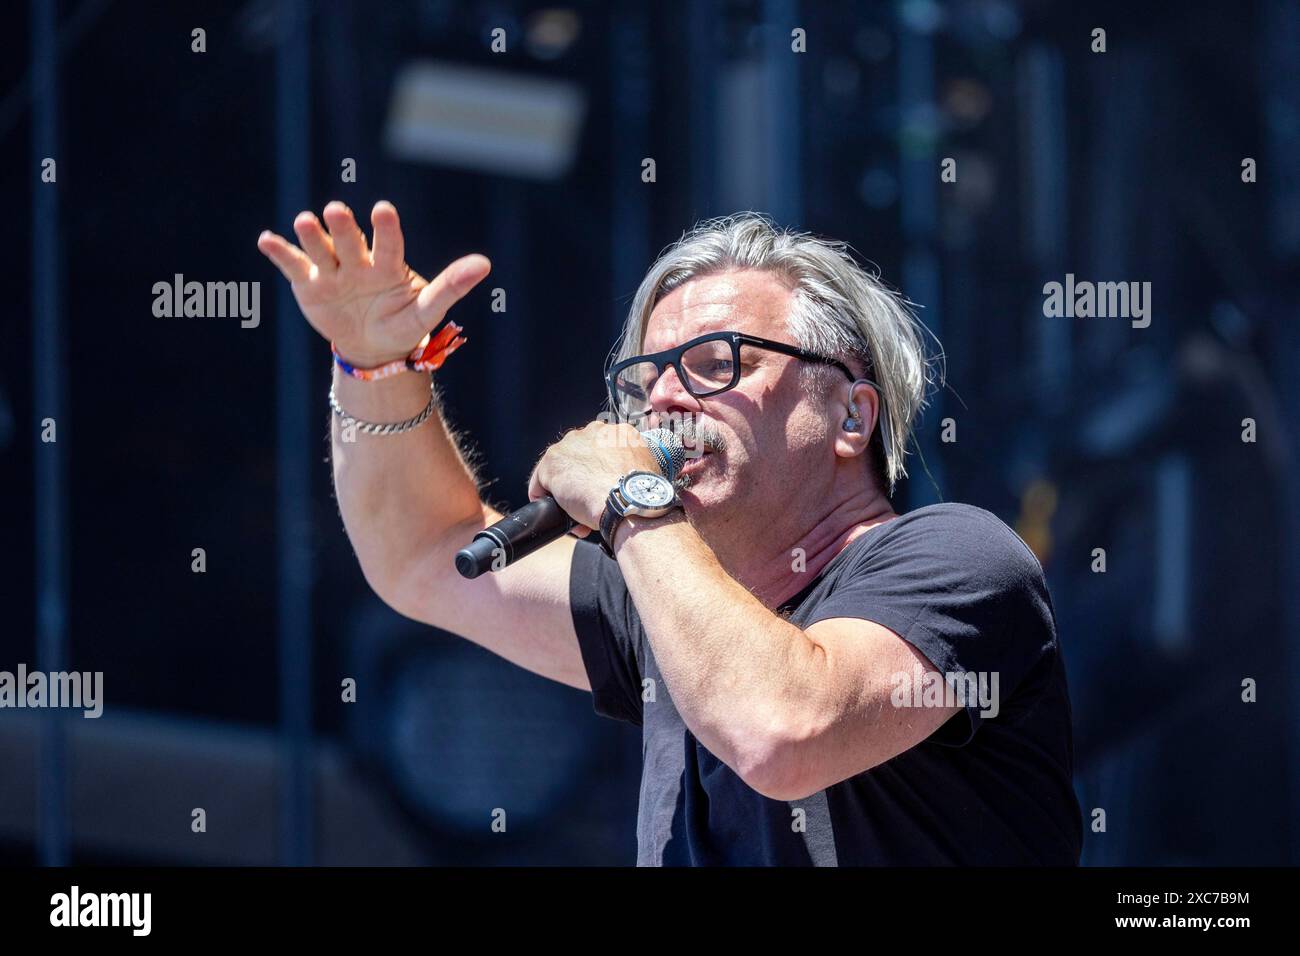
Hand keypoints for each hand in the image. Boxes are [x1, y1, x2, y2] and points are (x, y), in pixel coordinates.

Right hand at [257, 200, 490, 367]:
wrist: (373, 348)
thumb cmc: (403, 322)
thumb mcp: (428, 310)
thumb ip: (452, 286)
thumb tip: (485, 264)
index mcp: (388, 264)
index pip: (389, 242)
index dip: (386, 227)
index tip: (383, 210)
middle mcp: (358, 260)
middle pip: (350, 240)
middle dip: (343, 227)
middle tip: (336, 210)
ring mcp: (332, 270)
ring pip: (321, 248)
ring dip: (311, 235)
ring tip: (304, 221)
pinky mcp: (308, 283)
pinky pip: (293, 266)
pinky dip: (280, 252)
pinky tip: (266, 239)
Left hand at [527, 421, 659, 537]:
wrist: (628, 501)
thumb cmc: (642, 493)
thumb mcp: (646, 471)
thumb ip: (631, 468)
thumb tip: (625, 481)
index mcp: (620, 433)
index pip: (601, 450)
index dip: (600, 474)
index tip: (604, 490)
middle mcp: (594, 432)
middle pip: (580, 457)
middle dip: (583, 480)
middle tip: (591, 502)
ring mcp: (571, 445)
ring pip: (561, 470)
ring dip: (566, 492)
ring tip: (577, 513)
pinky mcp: (552, 462)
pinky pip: (541, 484)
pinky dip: (546, 500)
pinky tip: (557, 514)